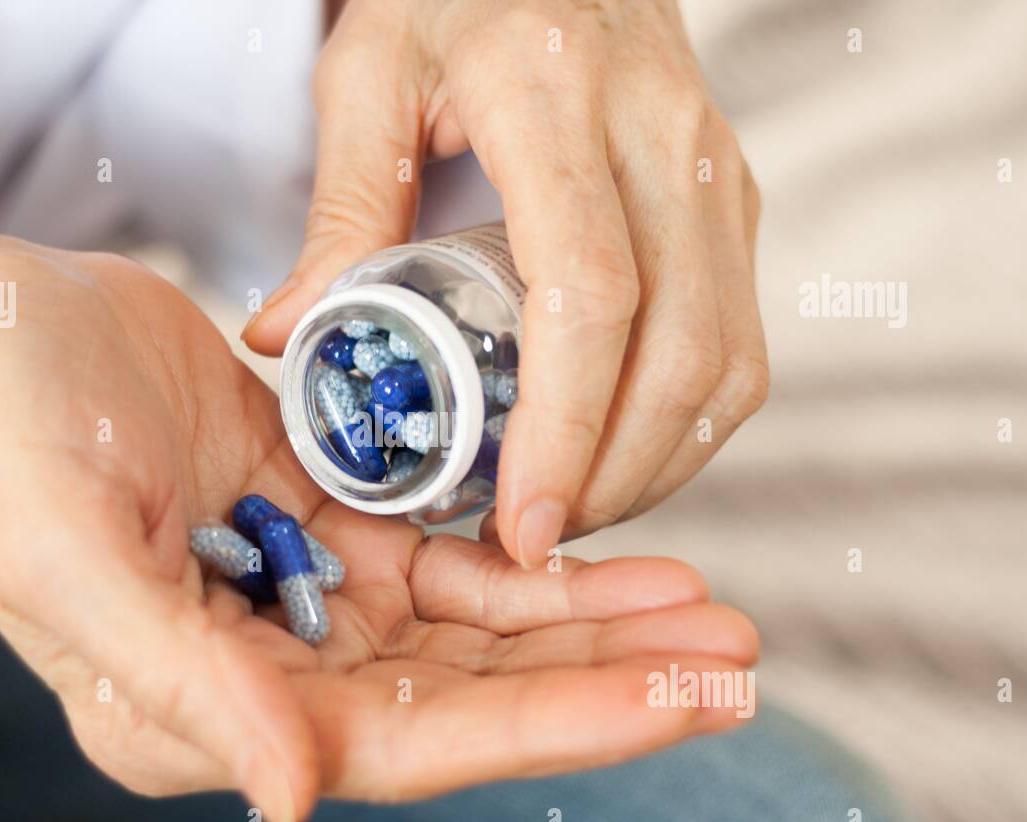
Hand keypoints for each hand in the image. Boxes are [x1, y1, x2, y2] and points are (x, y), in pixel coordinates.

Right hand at [0, 231, 757, 821]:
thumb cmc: (6, 437)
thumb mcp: (73, 561)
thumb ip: (187, 685)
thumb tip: (295, 797)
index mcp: (205, 712)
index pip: (410, 742)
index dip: (552, 725)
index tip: (677, 700)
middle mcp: (269, 674)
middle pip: (472, 697)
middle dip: (607, 680)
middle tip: (735, 660)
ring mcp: (306, 600)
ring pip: (480, 631)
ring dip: (593, 622)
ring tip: (710, 612)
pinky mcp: (327, 525)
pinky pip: (454, 558)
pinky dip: (537, 560)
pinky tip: (619, 555)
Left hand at [244, 0, 767, 567]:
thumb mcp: (370, 73)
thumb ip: (339, 208)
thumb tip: (288, 342)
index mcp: (556, 98)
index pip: (591, 292)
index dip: (564, 425)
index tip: (520, 521)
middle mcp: (664, 140)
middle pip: (680, 352)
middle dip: (613, 478)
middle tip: (534, 543)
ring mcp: (717, 175)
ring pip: (728, 364)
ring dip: (658, 465)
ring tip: (571, 515)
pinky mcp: (734, 205)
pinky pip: (738, 345)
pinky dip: (687, 427)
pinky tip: (619, 459)